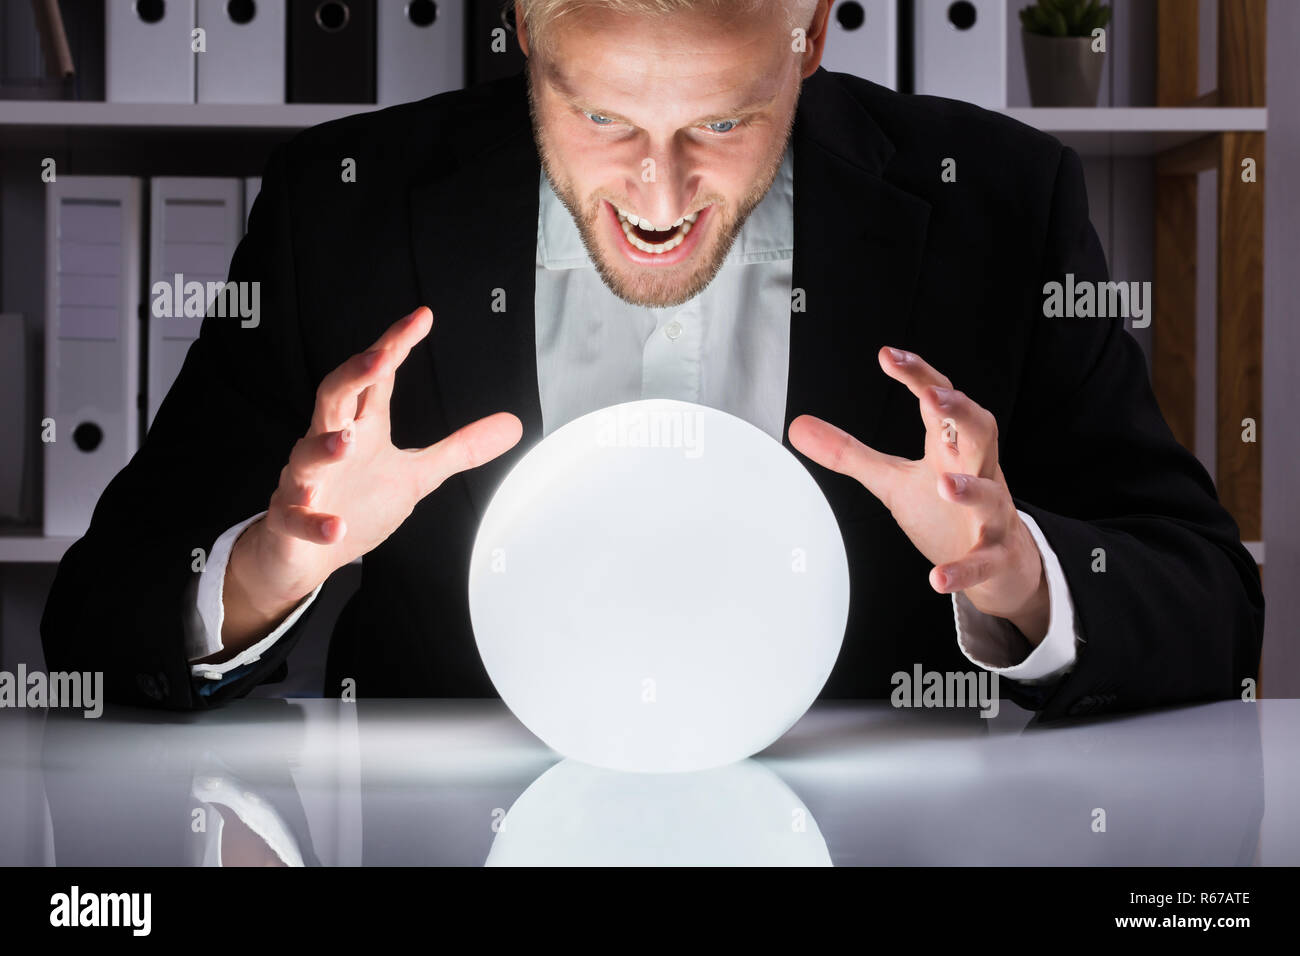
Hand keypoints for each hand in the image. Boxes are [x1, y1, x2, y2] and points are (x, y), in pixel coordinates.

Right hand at [220, 306, 522, 647]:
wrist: (303, 553)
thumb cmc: (354, 504)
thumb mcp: (417, 475)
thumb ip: (460, 450)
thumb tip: (513, 424)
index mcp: (360, 428)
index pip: (376, 379)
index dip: (395, 346)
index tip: (422, 317)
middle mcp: (329, 444)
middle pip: (333, 397)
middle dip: (354, 374)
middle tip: (381, 356)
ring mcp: (305, 481)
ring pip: (305, 455)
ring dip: (324, 447)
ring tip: (346, 442)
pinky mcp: (290, 520)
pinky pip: (295, 517)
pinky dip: (315, 521)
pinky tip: (335, 526)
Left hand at [788, 347, 1048, 642]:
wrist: (1000, 562)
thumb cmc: (946, 511)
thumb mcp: (892, 479)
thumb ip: (849, 453)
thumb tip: (798, 426)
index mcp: (951, 448)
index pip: (940, 402)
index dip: (918, 376)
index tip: (888, 355)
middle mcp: (976, 472)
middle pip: (981, 431)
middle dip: (961, 412)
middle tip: (934, 398)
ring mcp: (990, 514)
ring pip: (990, 495)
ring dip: (970, 488)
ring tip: (944, 485)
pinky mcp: (993, 555)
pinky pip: (983, 560)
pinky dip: (963, 569)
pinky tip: (937, 578)